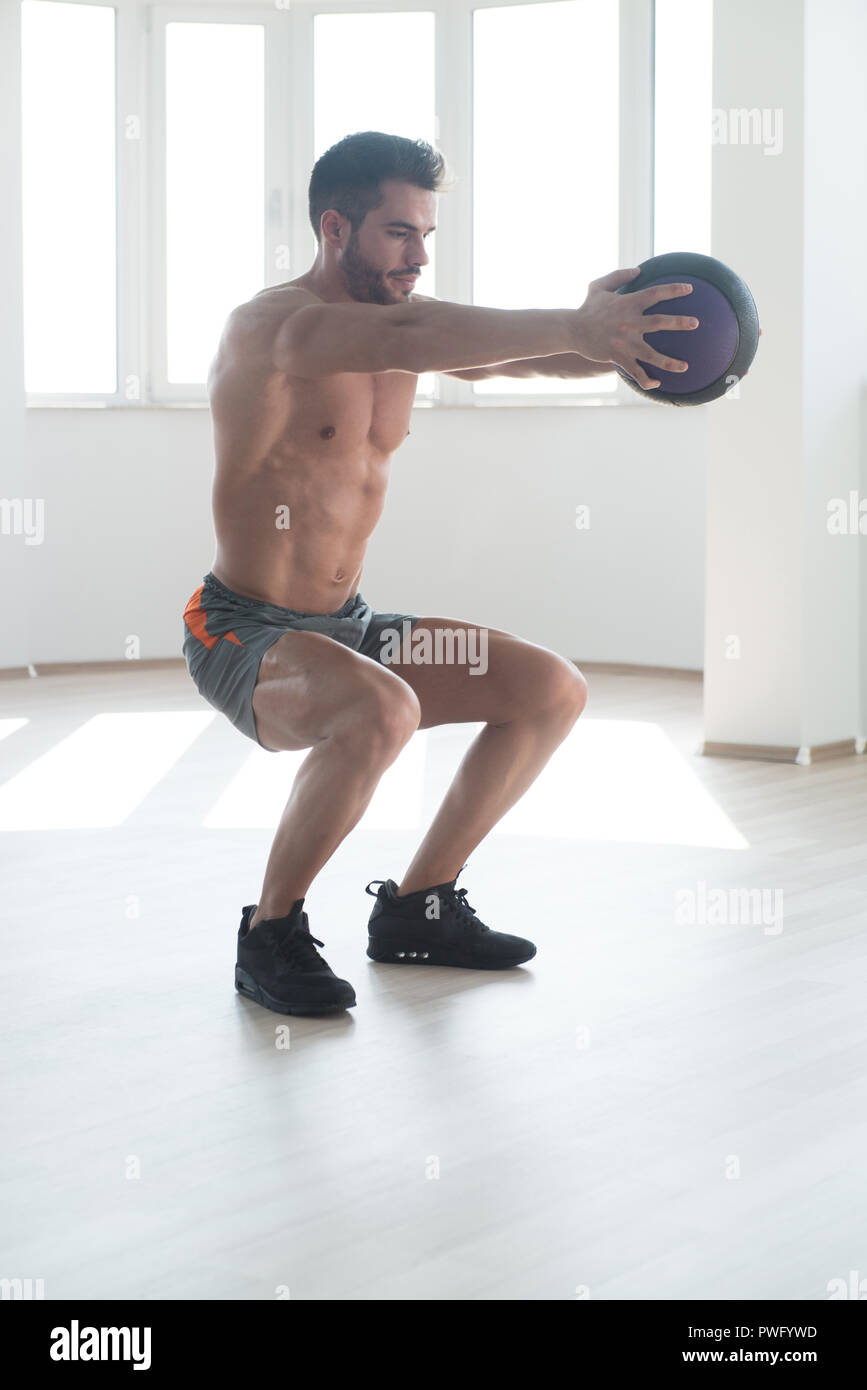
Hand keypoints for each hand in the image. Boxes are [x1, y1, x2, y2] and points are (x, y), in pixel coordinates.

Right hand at [572, 268, 698, 389]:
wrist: (571, 330)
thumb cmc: (587, 308)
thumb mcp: (598, 286)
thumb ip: (618, 276)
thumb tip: (639, 270)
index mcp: (628, 303)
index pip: (655, 293)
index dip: (673, 290)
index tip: (689, 289)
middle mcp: (629, 323)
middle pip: (660, 323)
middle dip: (679, 323)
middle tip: (695, 323)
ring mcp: (624, 342)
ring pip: (651, 354)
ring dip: (669, 362)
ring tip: (685, 366)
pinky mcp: (618, 357)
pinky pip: (635, 371)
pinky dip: (645, 379)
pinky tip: (657, 384)